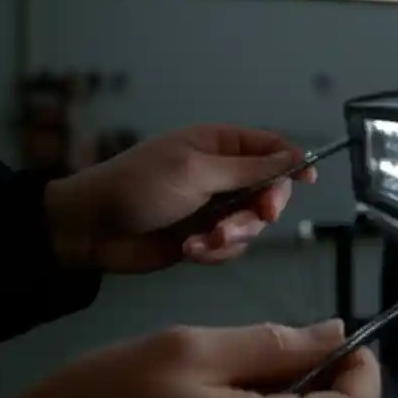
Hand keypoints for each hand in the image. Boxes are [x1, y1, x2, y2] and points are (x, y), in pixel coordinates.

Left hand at [45, 125, 315, 272]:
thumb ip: (250, 168)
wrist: (90, 231)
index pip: (272, 149)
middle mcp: (222, 174)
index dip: (293, 163)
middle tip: (255, 217)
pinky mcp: (203, 238)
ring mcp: (212, 207)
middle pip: (270, 190)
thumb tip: (294, 157)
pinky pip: (230, 247)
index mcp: (219, 145)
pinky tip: (187, 250)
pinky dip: (213, 252)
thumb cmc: (138, 187)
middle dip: (260, 209)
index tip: (307, 180)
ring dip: (230, 236)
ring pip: (251, 224)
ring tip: (201, 240)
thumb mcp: (196, 171)